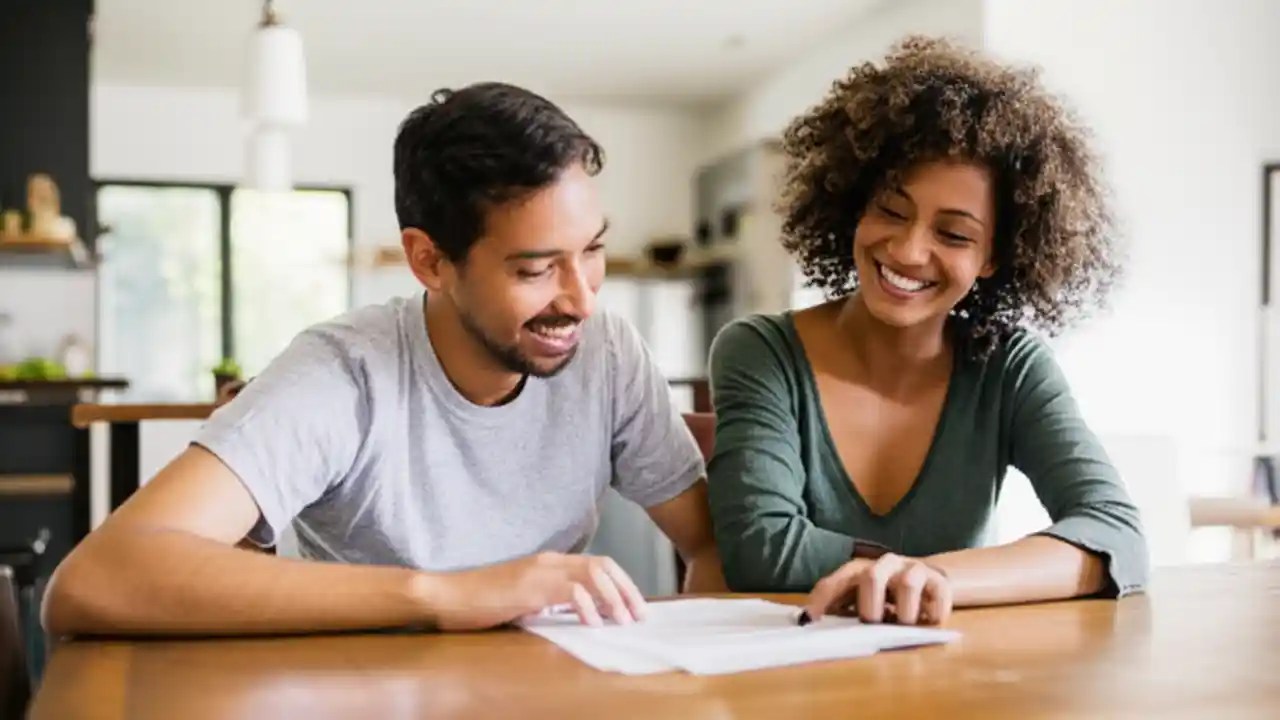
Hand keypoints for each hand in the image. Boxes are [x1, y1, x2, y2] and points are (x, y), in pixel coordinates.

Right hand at [429, 552, 646, 630]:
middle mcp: (550, 561)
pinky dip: (587, 606)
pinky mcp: (530, 588)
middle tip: (639, 615)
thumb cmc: (484, 601)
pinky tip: (594, 624)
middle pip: (603, 565)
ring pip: (592, 574)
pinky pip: (569, 591)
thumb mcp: (526, 598)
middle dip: (627, 589)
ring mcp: (540, 571)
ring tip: (624, 621)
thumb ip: (551, 600)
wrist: (450, 595)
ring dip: (614, 598)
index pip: (598, 564)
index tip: (634, 605)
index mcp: (550, 562)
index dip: (622, 583)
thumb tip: (580, 613)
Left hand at [804, 553, 951, 625]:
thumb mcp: (861, 601)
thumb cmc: (886, 596)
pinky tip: (928, 622)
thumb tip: (814, 625)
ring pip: (907, 584)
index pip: (834, 582)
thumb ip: (841, 611)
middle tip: (874, 625)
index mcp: (858, 571)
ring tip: (904, 625)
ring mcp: (913, 570)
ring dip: (904, 613)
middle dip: (870, 608)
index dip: (822, 600)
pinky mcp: (939, 581)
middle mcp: (884, 565)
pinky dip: (933, 615)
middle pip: (872, 577)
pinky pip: (938, 597)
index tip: (811, 620)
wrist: (928, 580)